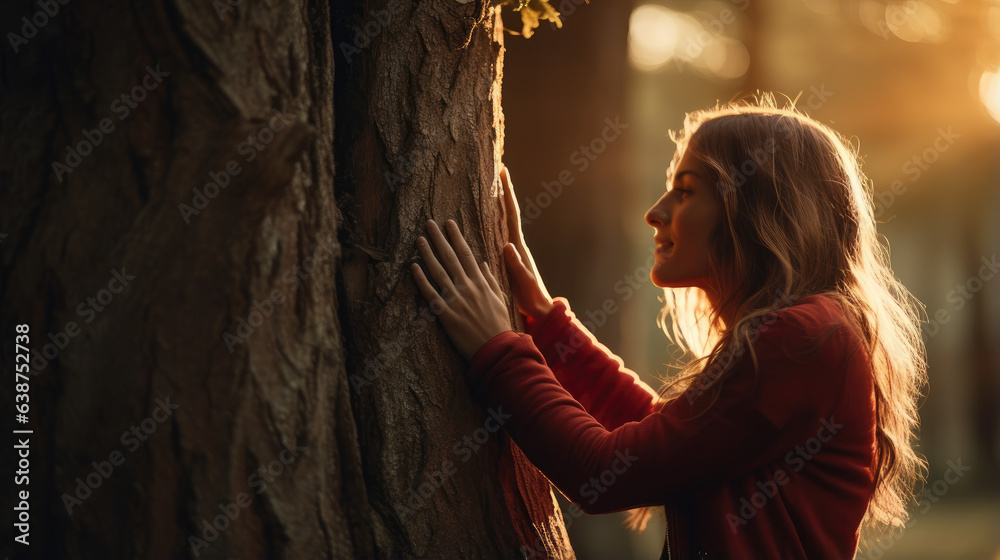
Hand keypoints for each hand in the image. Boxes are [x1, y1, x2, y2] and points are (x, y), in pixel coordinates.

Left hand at [410, 219, 512, 360]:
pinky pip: (430, 294)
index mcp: (480, 282)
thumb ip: (490, 279)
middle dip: (439, 238)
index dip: (456, 237)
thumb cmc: (498, 324)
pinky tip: (413, 267)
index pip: (466, 253)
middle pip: (450, 258)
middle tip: (429, 223)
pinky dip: (421, 280)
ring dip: (427, 254)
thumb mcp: (499, 298)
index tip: (449, 223)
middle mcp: (467, 287)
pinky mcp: (446, 315)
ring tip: (419, 239)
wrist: (496, 348)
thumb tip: (483, 263)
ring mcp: (455, 300)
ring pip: (438, 272)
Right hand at [500, 165, 554, 319]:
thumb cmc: (532, 298)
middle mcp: (516, 243)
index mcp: (518, 246)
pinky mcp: (509, 257)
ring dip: (498, 203)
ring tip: (491, 186)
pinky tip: (486, 217)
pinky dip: (494, 220)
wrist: (539, 309)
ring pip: (503, 220)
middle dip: (503, 191)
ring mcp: (513, 249)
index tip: (503, 173)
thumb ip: (516, 266)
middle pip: (508, 211)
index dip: (507, 193)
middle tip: (497, 171)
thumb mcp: (523, 283)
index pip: (511, 214)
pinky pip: (499, 232)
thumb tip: (507, 245)